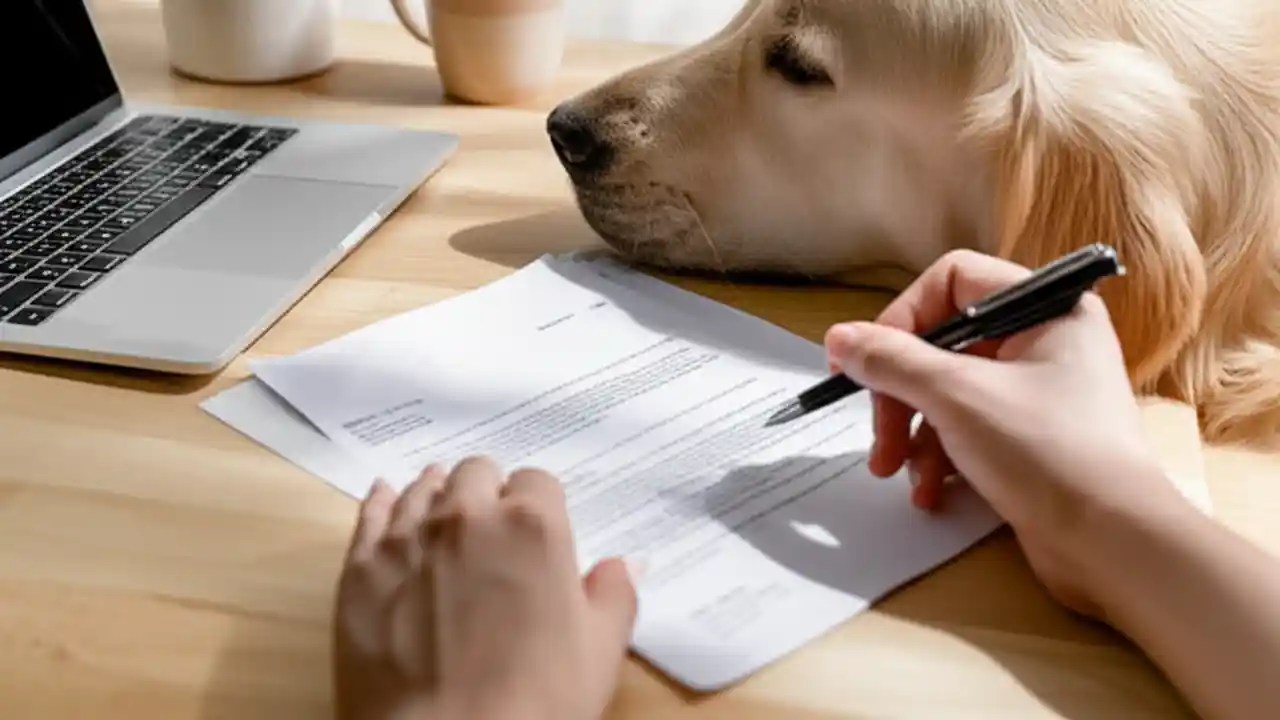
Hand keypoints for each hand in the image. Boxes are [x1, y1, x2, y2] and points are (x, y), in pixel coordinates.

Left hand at [332, 457, 636, 719]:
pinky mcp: (359, 568)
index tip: (540, 534)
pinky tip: (387, 497)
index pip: (538, 482)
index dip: (541, 505)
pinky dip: (383, 502)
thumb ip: (613, 595)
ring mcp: (407, 539)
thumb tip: (623, 565)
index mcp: (533, 526)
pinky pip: (370, 514)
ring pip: (422, 489)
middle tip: (494, 530)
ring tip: (444, 506)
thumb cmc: (536, 701)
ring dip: (438, 493)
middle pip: (476, 473)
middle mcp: (466, 517)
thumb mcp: (599, 651)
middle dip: (488, 492)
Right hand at [824, 250, 1186, 616]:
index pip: (952, 282)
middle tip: (880, 438)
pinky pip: (967, 432)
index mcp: (1044, 309)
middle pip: (941, 344)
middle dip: (899, 395)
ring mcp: (1038, 394)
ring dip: (913, 434)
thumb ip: (892, 362)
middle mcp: (1045, 342)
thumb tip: (839, 338)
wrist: (1115, 544)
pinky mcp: (1030, 441)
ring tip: (899, 473)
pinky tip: (930, 492)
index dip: (902, 317)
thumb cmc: (1048, 452)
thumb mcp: (957, 397)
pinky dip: (940, 459)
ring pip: (947, 393)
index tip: (864, 362)